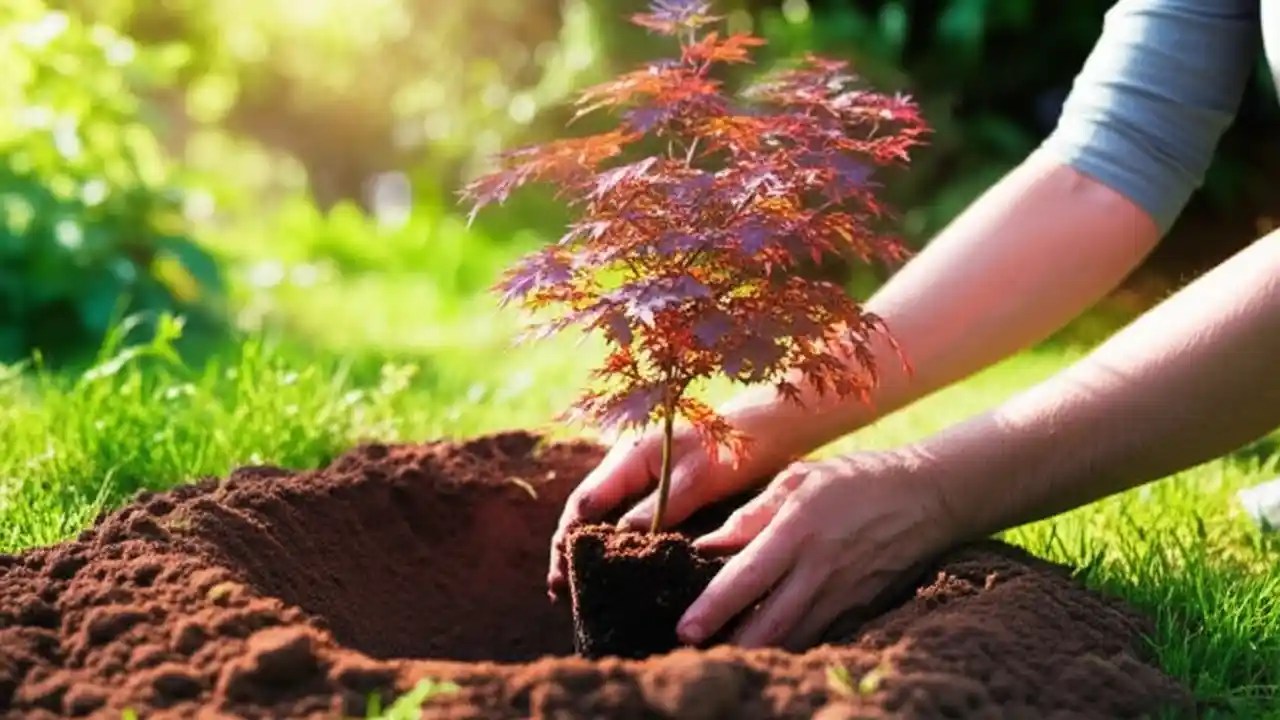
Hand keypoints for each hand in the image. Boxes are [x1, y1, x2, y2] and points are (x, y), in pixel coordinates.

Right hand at [546, 403, 800, 598]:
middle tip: (558, 589)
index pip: (586, 500)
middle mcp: (627, 467)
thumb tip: (620, 539)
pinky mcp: (658, 493)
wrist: (765, 431)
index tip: (561, 569)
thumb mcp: (697, 480)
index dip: (569, 535)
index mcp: (630, 456)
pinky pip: (627, 520)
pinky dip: (615, 544)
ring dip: (590, 548)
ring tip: (576, 588)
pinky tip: (615, 570)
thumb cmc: (734, 448)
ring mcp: (640, 480)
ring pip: (603, 517)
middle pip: (586, 511)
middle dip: (570, 547)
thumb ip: (657, 508)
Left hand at [675, 450, 959, 649]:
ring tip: (725, 651)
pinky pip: (817, 635)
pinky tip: (767, 644)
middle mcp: (819, 567)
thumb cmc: (855, 480)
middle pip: (768, 622)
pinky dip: (790, 644)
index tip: (686, 629)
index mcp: (798, 529)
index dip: (714, 607)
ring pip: (793, 637)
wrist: (928, 497)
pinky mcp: (859, 609)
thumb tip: (711, 544)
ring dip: (757, 649)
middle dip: (730, 644)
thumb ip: (752, 513)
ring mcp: (842, 593)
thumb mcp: (800, 479)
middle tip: (696, 652)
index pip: (747, 578)